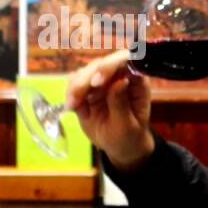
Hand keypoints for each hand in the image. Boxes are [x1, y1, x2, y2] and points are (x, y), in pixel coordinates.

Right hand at [65, 49, 153, 171]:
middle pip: (100, 64)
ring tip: (72, 106)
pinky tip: (72, 108)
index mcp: (136, 81)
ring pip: (84, 72)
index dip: (110, 67)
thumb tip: (120, 82)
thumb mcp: (127, 126)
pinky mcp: (88, 88)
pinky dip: (70, 93)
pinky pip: (75, 82)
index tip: (96, 83)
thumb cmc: (129, 136)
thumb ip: (122, 105)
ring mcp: (102, 80)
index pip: (126, 62)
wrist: (120, 146)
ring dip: (75, 87)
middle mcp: (119, 75)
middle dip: (85, 79)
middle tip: (76, 99)